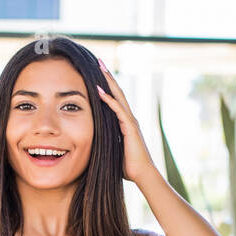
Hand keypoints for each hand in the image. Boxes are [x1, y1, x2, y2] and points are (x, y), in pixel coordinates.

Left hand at [96, 57, 155, 185]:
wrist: (142, 174)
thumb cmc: (128, 166)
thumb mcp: (112, 150)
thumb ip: (106, 143)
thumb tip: (93, 144)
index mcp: (125, 122)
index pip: (115, 99)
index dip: (107, 86)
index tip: (97, 74)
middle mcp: (129, 118)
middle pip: (117, 92)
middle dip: (108, 76)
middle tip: (99, 61)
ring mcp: (130, 121)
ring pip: (119, 96)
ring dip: (109, 82)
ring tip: (100, 68)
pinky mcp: (130, 128)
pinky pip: (118, 110)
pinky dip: (109, 100)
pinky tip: (99, 91)